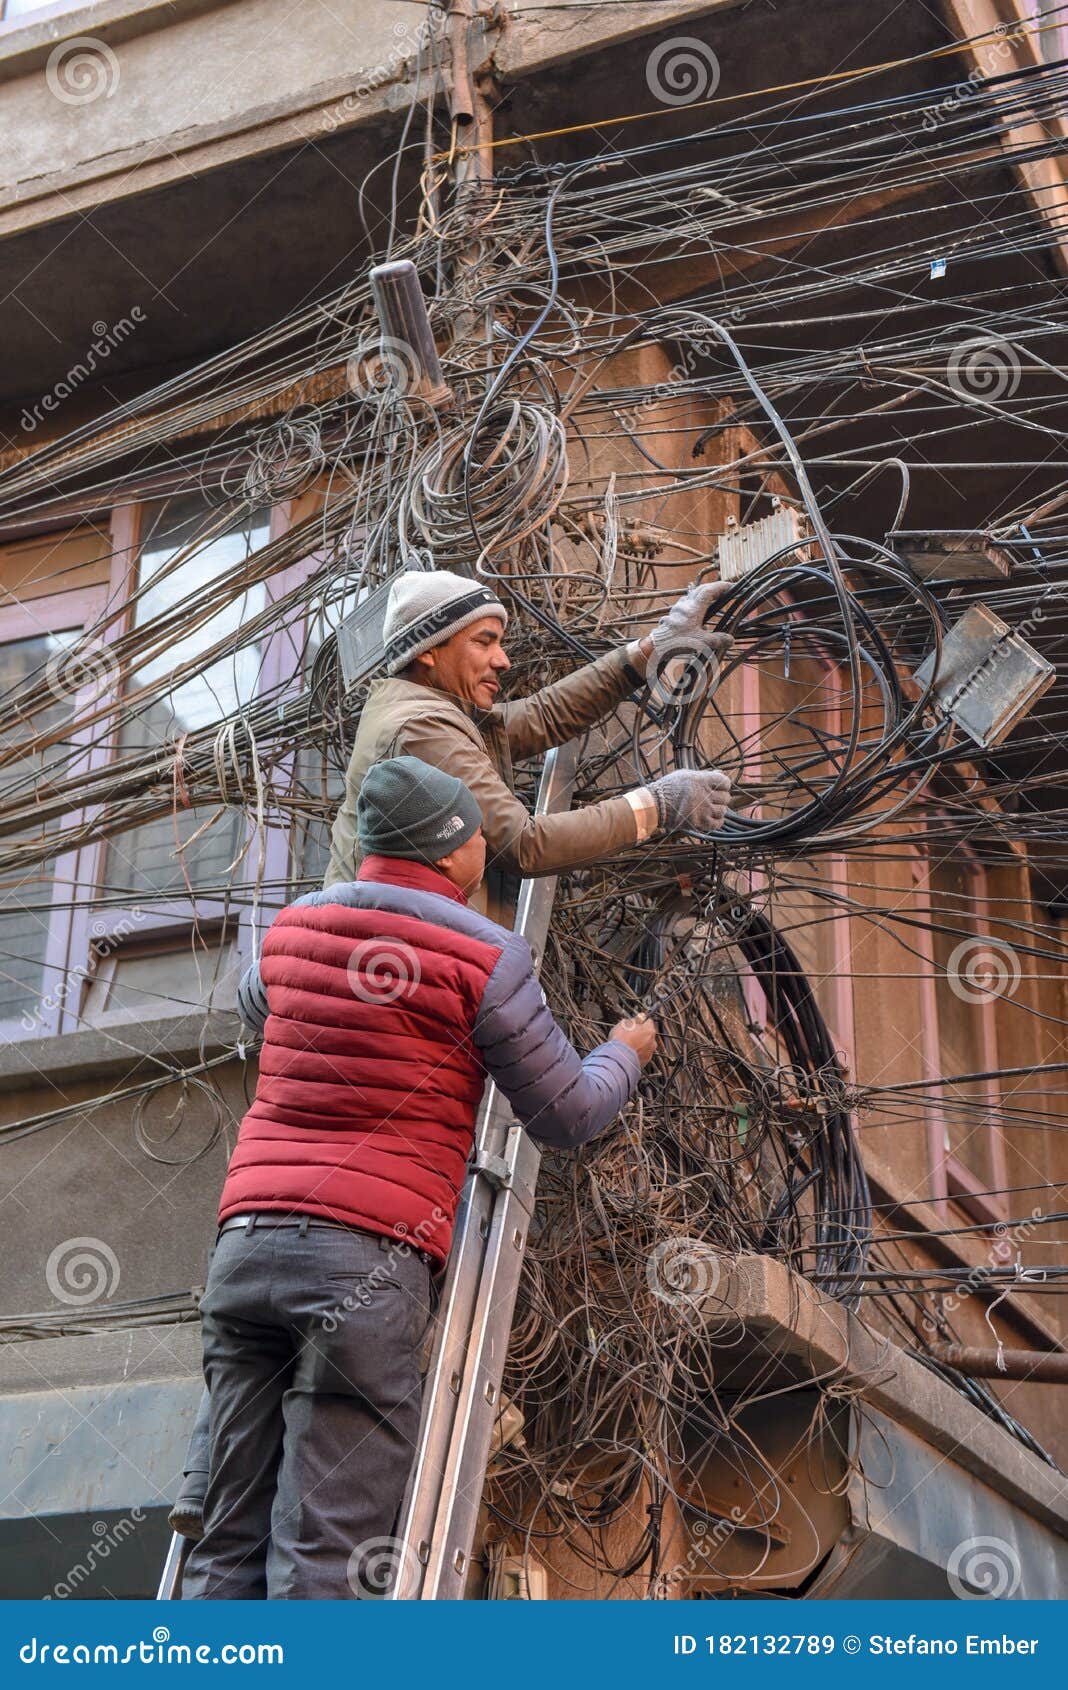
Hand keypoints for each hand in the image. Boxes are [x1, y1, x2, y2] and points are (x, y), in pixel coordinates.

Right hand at [609, 1014, 656, 1064]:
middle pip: (648, 1035)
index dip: (641, 1021)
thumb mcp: (624, 1024)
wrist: (618, 1059)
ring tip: (627, 1046)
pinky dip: (636, 1054)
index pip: (648, 1022)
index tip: (635, 1023)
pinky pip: (641, 1055)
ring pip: (645, 1046)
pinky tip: (627, 1053)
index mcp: (649, 1030)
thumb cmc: (621, 1040)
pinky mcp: (644, 1063)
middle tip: (629, 1034)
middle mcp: (652, 1042)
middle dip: (640, 1034)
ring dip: (639, 1045)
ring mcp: (649, 1053)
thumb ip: (635, 1019)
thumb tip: (641, 1016)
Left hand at [646, 582, 733, 697]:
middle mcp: (684, 605)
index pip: (709, 590)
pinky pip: (684, 605)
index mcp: (694, 608)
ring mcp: (676, 609)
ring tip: (710, 599)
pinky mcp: (671, 616)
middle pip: (700, 590)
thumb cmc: (679, 644)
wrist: (656, 648)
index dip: (721, 586)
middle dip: (713, 588)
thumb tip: (731, 640)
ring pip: (690, 596)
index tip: (732, 585)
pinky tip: (695, 612)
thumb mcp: (702, 643)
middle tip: (723, 590)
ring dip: (701, 595)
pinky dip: (693, 604)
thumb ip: (718, 640)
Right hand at [648, 768, 730, 833]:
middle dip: (721, 798)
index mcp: (702, 780)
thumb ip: (703, 775)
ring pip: (723, 810)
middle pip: (726, 797)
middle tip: (714, 799)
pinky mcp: (699, 822)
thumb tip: (719, 774)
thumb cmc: (669, 788)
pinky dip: (717, 821)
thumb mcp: (685, 775)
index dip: (724, 785)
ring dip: (719, 809)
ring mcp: (703, 810)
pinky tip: (711, 818)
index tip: (720, 787)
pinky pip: (717, 823)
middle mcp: (705, 795)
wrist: (655, 805)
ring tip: (711, 808)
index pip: (725, 782)